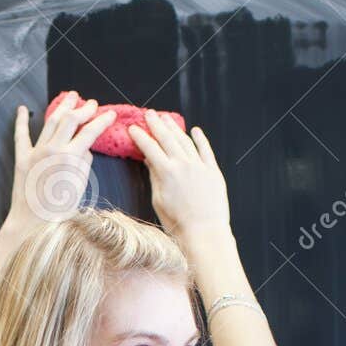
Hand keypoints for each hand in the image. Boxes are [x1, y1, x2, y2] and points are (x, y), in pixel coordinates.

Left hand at [5, 91, 116, 227]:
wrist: (31, 224)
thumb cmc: (59, 210)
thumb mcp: (80, 185)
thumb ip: (83, 161)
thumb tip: (84, 147)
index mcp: (70, 157)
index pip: (90, 131)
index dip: (102, 120)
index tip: (110, 114)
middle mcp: (52, 150)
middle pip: (70, 119)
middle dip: (84, 108)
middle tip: (91, 103)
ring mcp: (35, 153)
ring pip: (50, 122)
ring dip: (62, 107)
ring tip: (70, 98)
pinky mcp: (21, 159)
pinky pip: (20, 136)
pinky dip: (21, 121)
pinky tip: (22, 109)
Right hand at [127, 110, 229, 240]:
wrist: (203, 231)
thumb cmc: (177, 222)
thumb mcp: (158, 200)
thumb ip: (155, 177)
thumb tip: (150, 161)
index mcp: (166, 172)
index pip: (150, 148)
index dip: (140, 137)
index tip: (133, 128)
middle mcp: (183, 164)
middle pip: (167, 138)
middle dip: (156, 125)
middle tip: (149, 114)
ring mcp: (199, 165)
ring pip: (185, 141)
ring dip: (174, 128)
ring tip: (166, 119)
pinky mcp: (212, 170)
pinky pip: (206, 149)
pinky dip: (200, 138)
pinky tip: (195, 130)